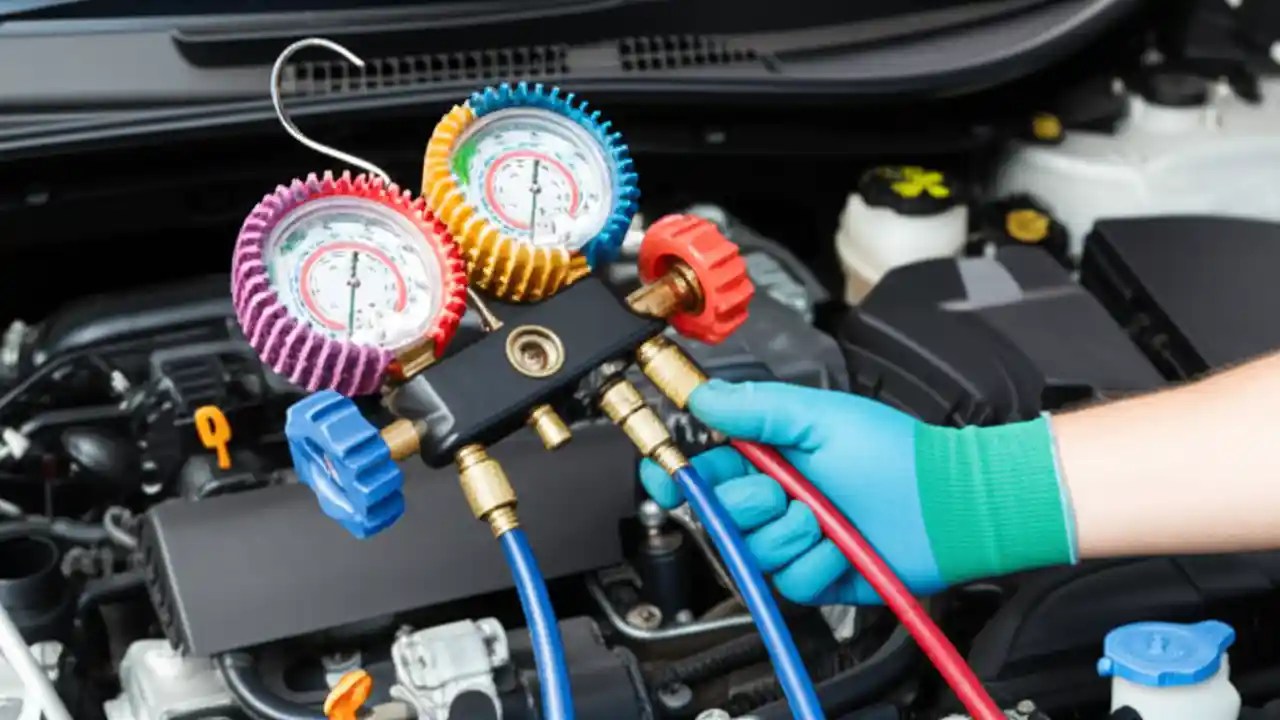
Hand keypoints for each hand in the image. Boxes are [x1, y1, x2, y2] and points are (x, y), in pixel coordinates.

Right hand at [639, 380, 1073, 604]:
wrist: (946, 507)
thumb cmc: (895, 456)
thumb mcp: (820, 416)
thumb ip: (755, 407)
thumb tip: (700, 395)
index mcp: (769, 454)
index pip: (701, 468)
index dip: (676, 478)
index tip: (669, 482)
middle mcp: (776, 497)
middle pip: (719, 515)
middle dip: (748, 505)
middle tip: (784, 491)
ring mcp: (794, 538)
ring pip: (751, 552)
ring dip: (788, 535)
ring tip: (823, 519)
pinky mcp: (814, 576)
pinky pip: (788, 582)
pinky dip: (816, 564)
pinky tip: (841, 546)